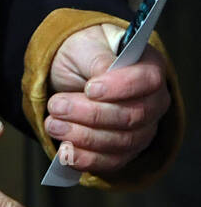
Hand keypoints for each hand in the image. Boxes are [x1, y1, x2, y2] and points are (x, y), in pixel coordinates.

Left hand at [45, 24, 169, 175]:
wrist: (75, 70)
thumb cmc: (85, 52)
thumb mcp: (86, 45)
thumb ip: (97, 59)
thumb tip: (103, 76)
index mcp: (149, 66)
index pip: (148, 80)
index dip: (120, 87)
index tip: (90, 89)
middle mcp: (153, 101)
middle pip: (131, 116)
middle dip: (91, 114)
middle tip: (56, 106)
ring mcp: (143, 129)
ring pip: (120, 141)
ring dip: (83, 136)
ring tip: (53, 124)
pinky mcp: (126, 150)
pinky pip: (111, 161)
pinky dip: (87, 159)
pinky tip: (66, 152)